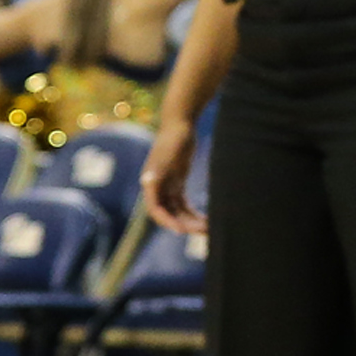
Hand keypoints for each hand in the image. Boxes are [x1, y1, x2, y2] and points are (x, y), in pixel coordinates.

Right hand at [141, 119, 207, 234]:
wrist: (180, 124)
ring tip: (209, 228)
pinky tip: (206, 219)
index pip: (156, 210)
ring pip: (177, 211)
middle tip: (204, 231)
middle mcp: (157, 188)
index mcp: (152, 183)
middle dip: (184, 224)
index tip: (182, 231)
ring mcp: (167, 187)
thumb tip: (147, 181)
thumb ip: (158, 168)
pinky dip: (192, 213)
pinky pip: (183, 204)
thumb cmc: (173, 138)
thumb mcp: (168, 153)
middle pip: (169, 214)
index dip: (168, 222)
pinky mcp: (177, 184)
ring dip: (190, 221)